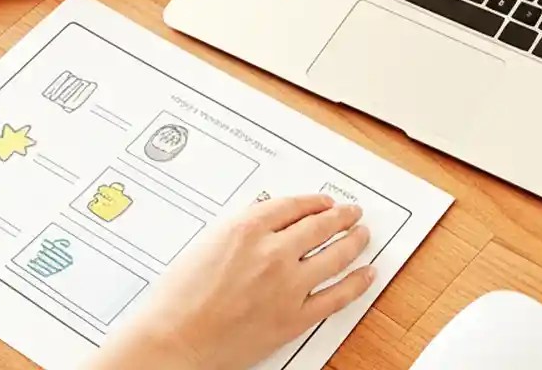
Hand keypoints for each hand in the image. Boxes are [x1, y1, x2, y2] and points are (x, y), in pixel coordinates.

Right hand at [91, 195, 375, 369]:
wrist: (175, 340)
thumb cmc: (179, 299)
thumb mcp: (206, 245)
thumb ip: (240, 232)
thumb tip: (267, 225)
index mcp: (246, 229)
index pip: (292, 206)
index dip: (313, 201)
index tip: (323, 201)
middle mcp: (272, 252)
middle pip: (319, 225)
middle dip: (340, 216)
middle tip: (350, 212)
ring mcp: (288, 285)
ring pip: (335, 255)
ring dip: (354, 241)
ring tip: (362, 234)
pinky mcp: (295, 317)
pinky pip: (337, 296)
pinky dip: (357, 283)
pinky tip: (366, 274)